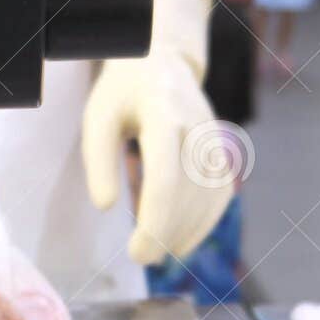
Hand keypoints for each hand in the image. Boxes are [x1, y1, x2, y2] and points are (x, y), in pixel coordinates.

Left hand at [81, 0, 232, 265]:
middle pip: (188, 194)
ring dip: (186, 233)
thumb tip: (106, 206)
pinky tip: (182, 241)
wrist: (162, 61)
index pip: (166, 179)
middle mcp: (196, 127)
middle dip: (166, 234)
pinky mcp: (221, 151)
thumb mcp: (98, 117)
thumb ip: (98, 160)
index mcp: (163, 114)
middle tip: (141, 258)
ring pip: (208, 198)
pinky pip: (220, 194)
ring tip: (159, 254)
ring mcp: (214, 139)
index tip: (136, 251)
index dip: (154, 222)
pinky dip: (205, 223)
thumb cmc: (123, 93)